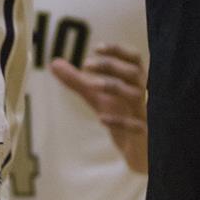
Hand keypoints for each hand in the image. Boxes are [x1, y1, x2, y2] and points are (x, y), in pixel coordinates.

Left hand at [51, 45, 148, 173]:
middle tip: (86, 63)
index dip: (118, 50)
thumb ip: (78, 81)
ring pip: (136, 95)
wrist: (139, 151)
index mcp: (135, 81)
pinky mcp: (145, 135)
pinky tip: (101, 118)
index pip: (134, 59)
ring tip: (91, 84)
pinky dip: (120, 122)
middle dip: (111, 66)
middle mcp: (144, 94)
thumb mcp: (97, 98)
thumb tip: (54, 63)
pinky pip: (136, 126)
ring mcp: (146, 114)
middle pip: (134, 73)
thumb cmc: (121, 116)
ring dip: (114, 87)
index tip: (97, 48)